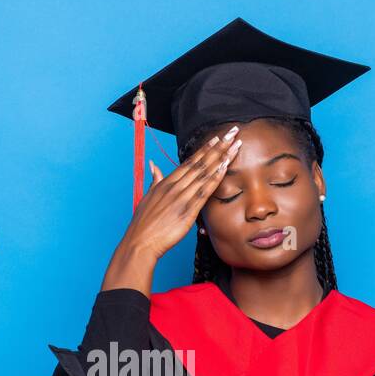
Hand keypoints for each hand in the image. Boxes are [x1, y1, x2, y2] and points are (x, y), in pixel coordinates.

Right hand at [100, 125, 242, 295]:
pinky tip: (224, 167)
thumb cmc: (143, 224)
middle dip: (218, 146)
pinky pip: (203, 191)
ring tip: (234, 145)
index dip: (204, 149)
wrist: (140, 242)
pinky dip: (214, 178)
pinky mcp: (187, 210)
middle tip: (232, 133)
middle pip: (200, 162)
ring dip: (221, 157)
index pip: (189, 162)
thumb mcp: (147, 197)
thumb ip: (154, 180)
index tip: (216, 138)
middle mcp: (175, 186)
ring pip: (204, 173)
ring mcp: (181, 197)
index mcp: (166, 183)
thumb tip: (154, 166)